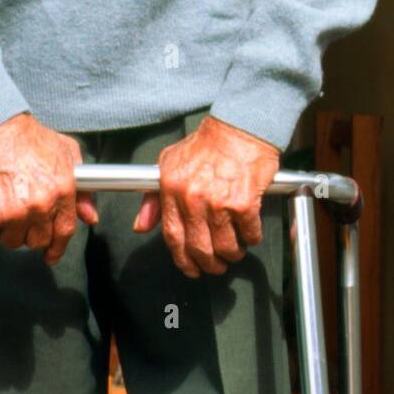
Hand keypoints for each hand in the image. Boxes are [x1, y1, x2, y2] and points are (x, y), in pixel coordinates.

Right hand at [0, 112, 97, 262]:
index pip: (65, 231)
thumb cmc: (26, 137)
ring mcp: (17, 210)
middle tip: (23, 217)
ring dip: (9, 230)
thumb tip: (89, 215)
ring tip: (7, 206)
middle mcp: (42, 203)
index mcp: (62, 190)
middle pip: (39, 240)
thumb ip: (81, 188)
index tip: (52, 253)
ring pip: (14, 240)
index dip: (58, 247)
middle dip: (31, 233)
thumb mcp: (66, 153)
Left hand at [132, 115, 279, 277]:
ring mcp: (218, 201)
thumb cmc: (207, 144)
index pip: (172, 236)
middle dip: (210, 264)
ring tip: (235, 250)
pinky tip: (250, 233)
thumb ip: (153, 197)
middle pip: (199, 248)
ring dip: (232, 254)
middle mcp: (192, 197)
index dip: (182, 260)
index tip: (191, 268)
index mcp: (172, 188)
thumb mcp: (169, 163)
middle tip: (217, 265)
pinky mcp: (243, 202)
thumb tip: (142, 226)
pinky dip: (251, 238)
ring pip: (225, 246)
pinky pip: (249, 233)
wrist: (239, 126)